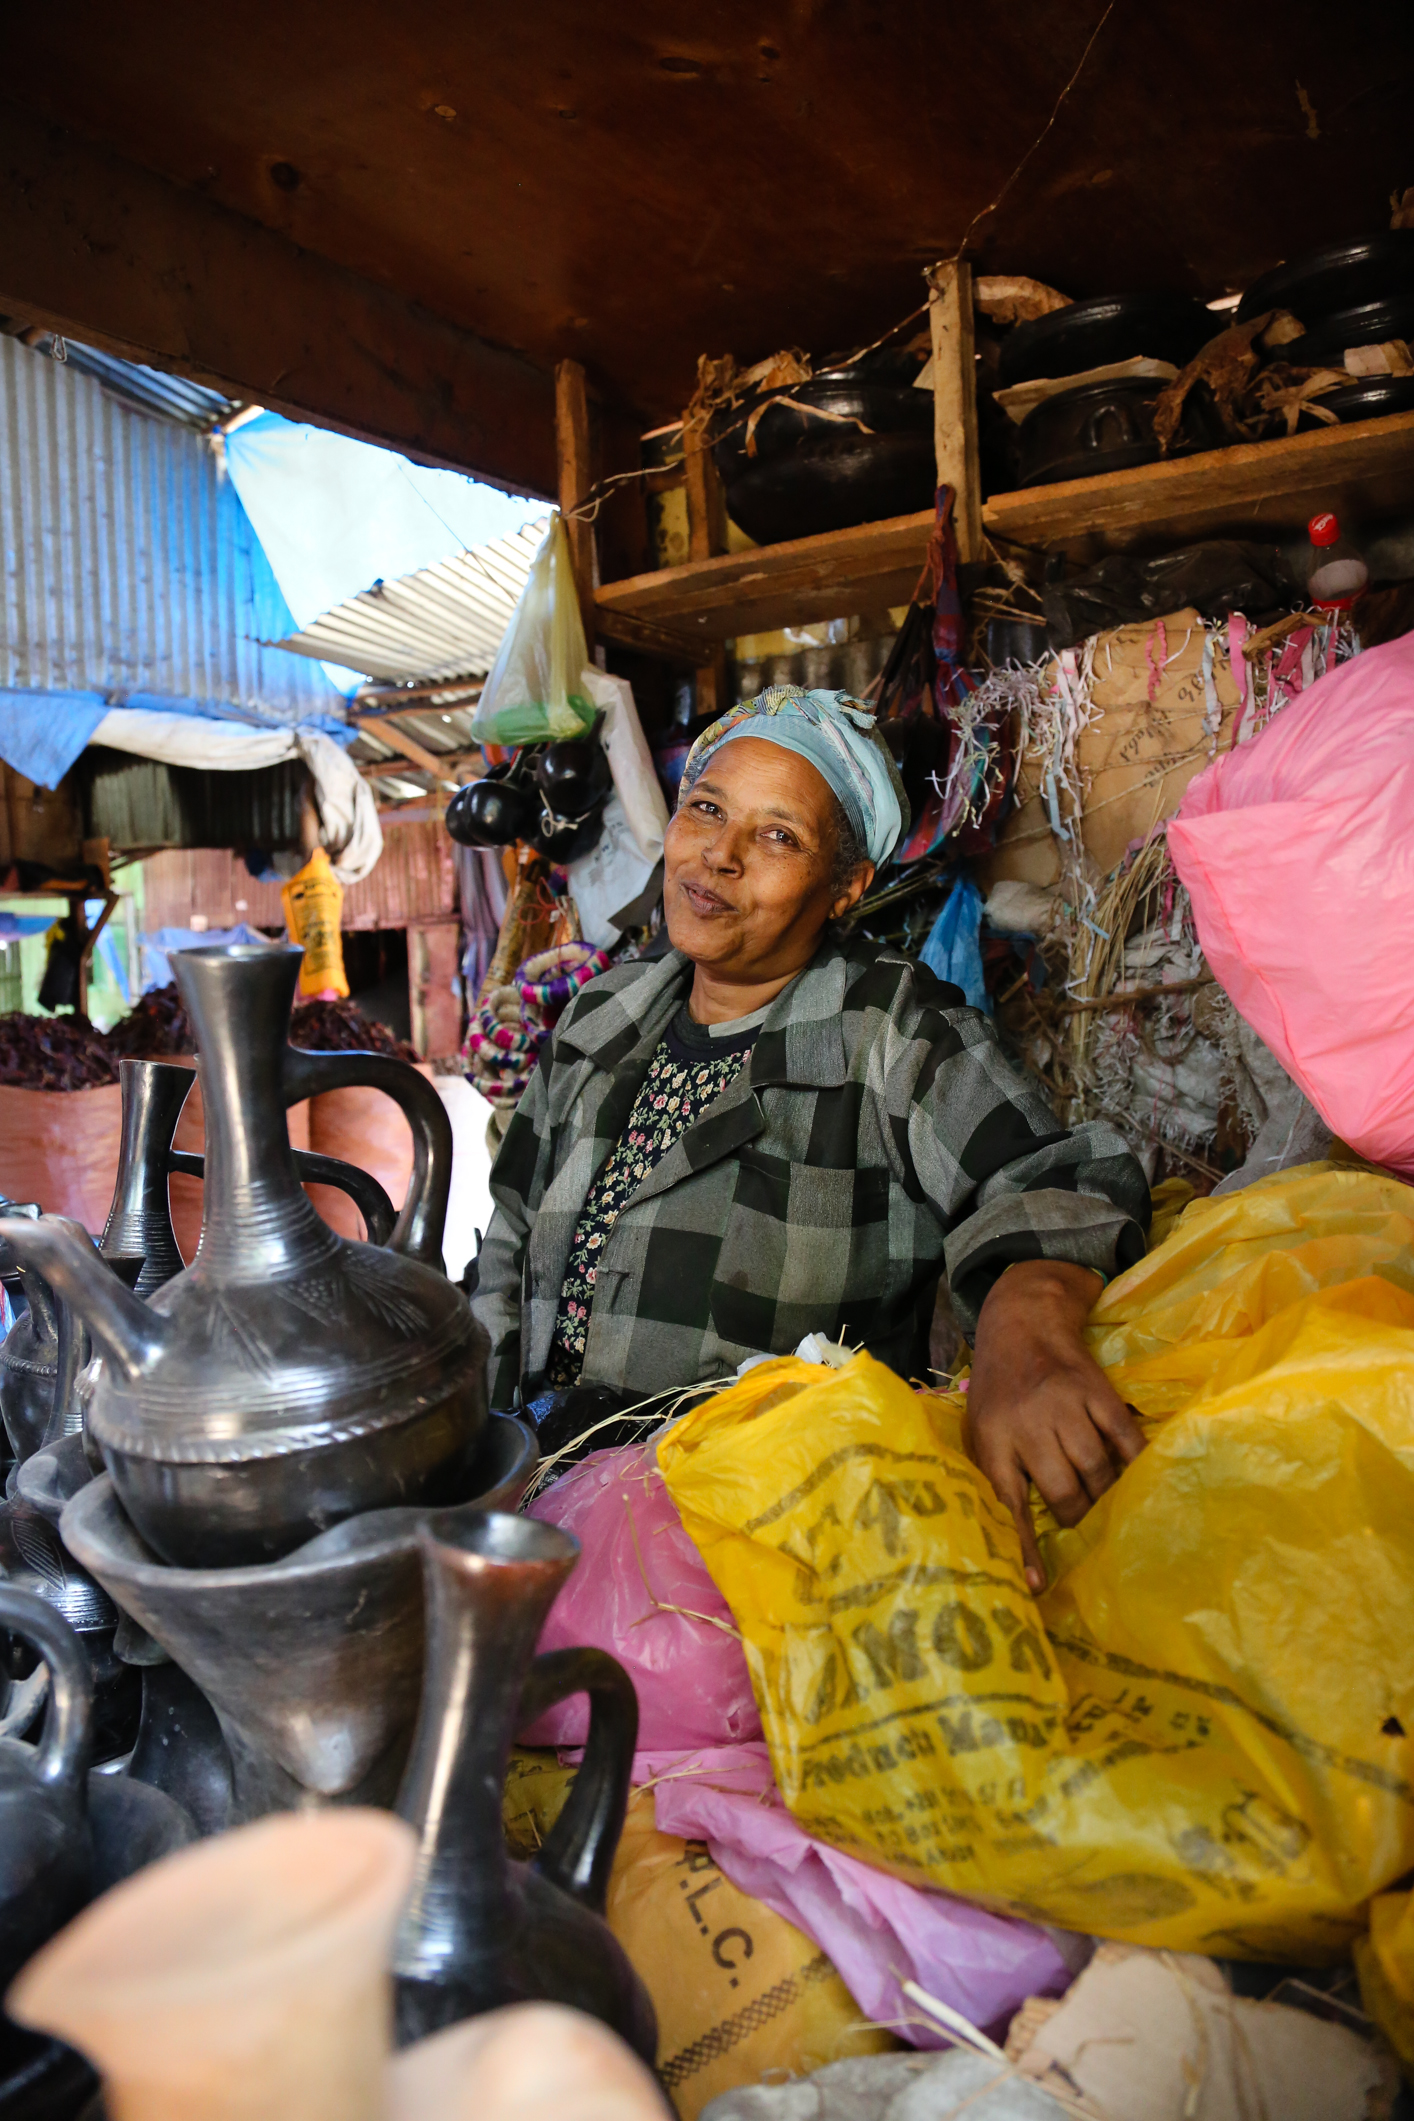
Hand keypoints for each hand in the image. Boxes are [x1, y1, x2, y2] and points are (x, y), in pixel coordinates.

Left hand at [966, 1260, 1144, 1592]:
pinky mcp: (1096, 1391)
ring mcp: (1065, 1405)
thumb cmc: (998, 1390)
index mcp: (993, 1439)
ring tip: (1110, 1507)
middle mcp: (1028, 1424)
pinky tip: (1137, 1478)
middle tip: (1087, 1529)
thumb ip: (996, 1477)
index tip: (1039, 1584)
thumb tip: (1013, 1542)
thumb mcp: (980, 1430)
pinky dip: (1133, 1464)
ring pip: (1096, 1470)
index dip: (1024, 1546)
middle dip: (1078, 1518)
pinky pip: (1123, 1439)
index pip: (1008, 1503)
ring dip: (1106, 1496)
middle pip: (1063, 1491)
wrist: (1023, 1322)